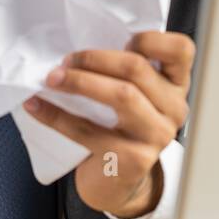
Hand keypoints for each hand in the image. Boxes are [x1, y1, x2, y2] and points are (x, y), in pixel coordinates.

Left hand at [23, 30, 193, 217]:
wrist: (119, 180)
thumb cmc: (121, 127)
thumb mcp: (136, 95)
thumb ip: (124, 71)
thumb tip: (77, 46)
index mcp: (176, 85)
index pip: (181, 50)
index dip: (151, 39)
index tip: (124, 41)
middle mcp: (174, 108)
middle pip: (137, 69)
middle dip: (95, 59)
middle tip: (65, 60)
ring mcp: (157, 136)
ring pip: (121, 95)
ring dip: (79, 82)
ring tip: (52, 79)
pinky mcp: (134, 159)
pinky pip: (89, 130)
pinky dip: (56, 115)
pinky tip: (37, 106)